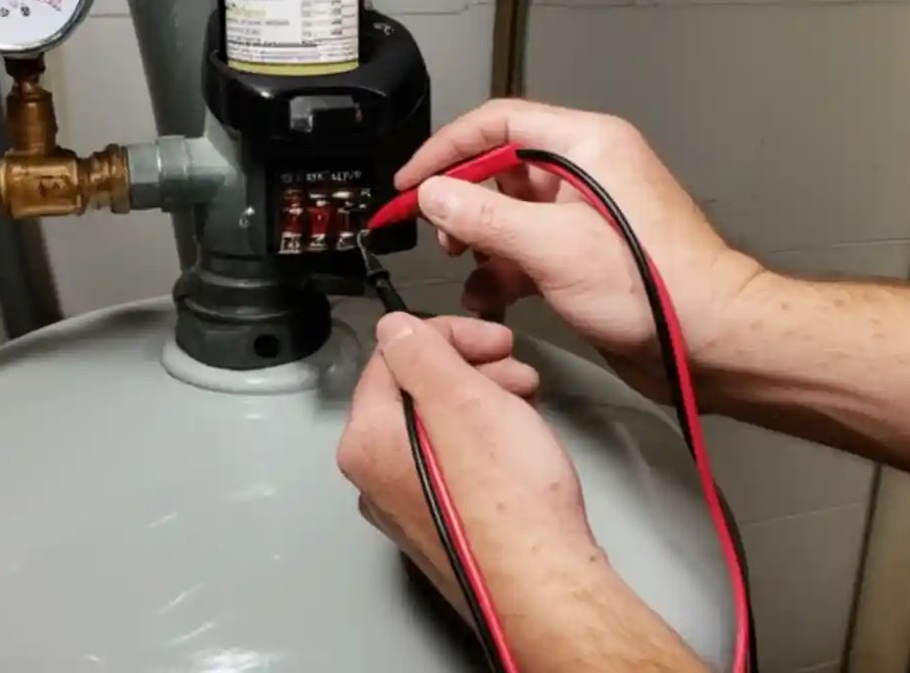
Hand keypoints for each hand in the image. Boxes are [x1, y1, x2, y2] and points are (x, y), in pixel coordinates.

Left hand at [338, 313, 594, 620]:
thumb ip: (421, 353)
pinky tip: (517, 446)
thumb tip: (395, 328)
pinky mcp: (441, 528)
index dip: (447, 335)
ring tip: (526, 406)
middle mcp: (375, 479)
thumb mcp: (462, 397)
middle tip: (515, 372)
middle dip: (469, 371)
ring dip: (482, 402)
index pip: (391, 359)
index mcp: (367, 442)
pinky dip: (484, 443)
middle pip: (414, 394)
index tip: (489, 338)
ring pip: (438, 430)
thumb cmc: (508, 501)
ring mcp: (407, 508)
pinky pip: (453, 467)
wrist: (543, 581)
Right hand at [396, 99, 763, 373]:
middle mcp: (586, 173)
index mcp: (587, 146)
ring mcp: (585, 215)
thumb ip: (483, 217)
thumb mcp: (552, 247)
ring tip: (462, 264)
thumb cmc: (658, 289)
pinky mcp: (584, 255)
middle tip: (435, 231)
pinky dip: (501, 272)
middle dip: (461, 201)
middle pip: (500, 169)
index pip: (498, 124)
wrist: (711, 343)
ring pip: (509, 214)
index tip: (410, 182)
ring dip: (478, 241)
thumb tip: (433, 195)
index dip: (446, 150)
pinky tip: (488, 297)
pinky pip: (526, 250)